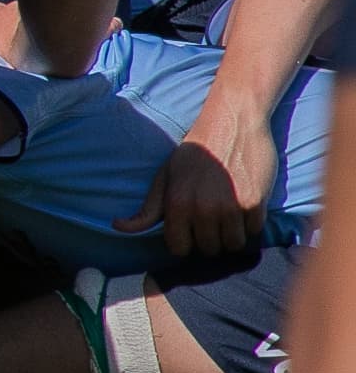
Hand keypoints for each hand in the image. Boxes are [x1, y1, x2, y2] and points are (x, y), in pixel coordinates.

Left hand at [121, 93, 278, 256]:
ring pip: (233, 245)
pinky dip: (250, 224)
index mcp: (177, 204)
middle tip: (211, 220)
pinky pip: (254, 231)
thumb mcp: (164, 177)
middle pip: (208, 249)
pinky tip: (243, 206)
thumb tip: (117, 226)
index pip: (179, 249)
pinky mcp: (256, 203)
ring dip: (231, 235)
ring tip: (227, 216)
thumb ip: (146, 209)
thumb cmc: (195, 151)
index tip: (189, 230)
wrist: (232, 123)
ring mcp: (231, 207)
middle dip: (208, 239)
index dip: (184, 242)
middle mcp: (203, 209)